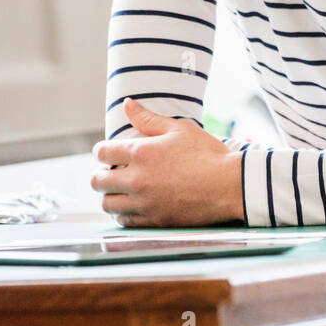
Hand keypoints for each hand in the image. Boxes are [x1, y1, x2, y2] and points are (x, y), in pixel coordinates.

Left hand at [91, 98, 243, 226]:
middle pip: (97, 181)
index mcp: (141, 153)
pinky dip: (123, 213)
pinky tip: (133, 205)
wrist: (229, 186)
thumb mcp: (179, 129)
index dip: (102, 151)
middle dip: (100, 174)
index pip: (101, 152)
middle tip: (111, 172)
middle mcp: (137, 179)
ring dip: (110, 195)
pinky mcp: (153, 221)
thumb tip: (127, 104)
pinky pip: (124, 220)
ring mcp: (144, 203)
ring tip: (120, 190)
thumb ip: (148, 118)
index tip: (108, 153)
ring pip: (107, 204)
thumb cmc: (207, 154)